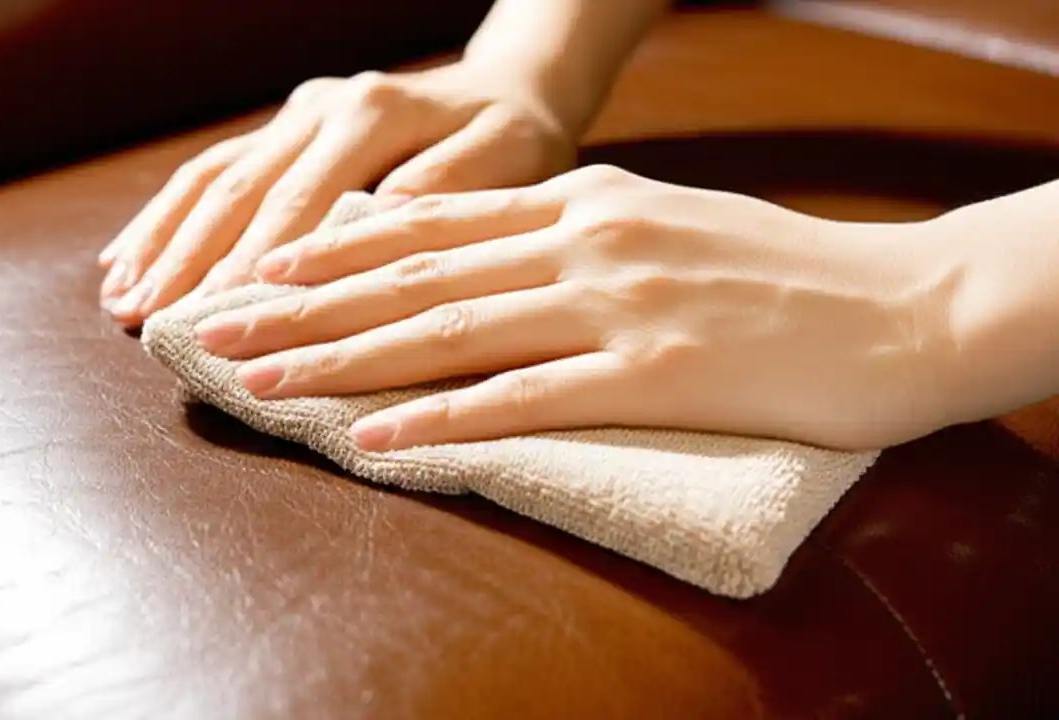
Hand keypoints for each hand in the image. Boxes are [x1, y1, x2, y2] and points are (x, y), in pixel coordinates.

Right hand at [97, 63, 575, 326]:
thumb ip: (449, 183)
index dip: (254, 263)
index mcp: (372, 115)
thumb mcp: (511, 156)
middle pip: (240, 191)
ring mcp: (295, 116)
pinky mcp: (283, 131)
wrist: (506, 93)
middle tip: (148, 323)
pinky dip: (166, 218)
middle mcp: (321, 107)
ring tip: (121, 302)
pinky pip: (211, 171)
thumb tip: (377, 217)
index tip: (219, 319)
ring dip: (163, 242)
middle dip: (189, 262)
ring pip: (211, 179)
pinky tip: (125, 259)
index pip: (299, 200)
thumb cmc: (516, 139)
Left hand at [192, 165, 959, 450]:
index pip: (434, 225)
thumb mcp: (662, 224)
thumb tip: (484, 259)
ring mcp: (618, 302)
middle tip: (223, 331)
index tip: (264, 273)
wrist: (901, 308)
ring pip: (450, 330)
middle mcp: (587, 239)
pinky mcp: (656, 374)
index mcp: (586, 201)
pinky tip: (375, 436)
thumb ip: (572, 235)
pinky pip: (523, 398)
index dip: (339, 250)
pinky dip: (441, 418)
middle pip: (417, 274)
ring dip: (345, 359)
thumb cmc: (779, 275)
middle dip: (307, 306)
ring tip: (265, 381)